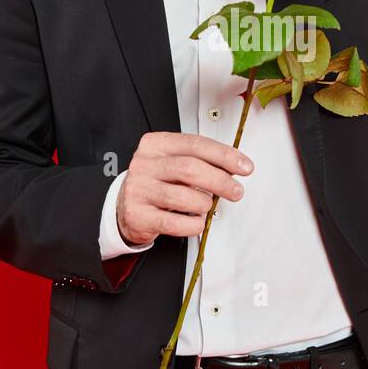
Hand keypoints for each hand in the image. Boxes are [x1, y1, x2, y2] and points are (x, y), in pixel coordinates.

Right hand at [116, 131, 253, 245]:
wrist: (124, 206)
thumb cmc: (156, 182)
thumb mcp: (172, 162)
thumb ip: (198, 161)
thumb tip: (233, 167)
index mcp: (155, 144)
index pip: (195, 144)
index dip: (224, 155)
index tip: (244, 166)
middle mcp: (145, 164)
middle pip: (190, 168)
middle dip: (220, 180)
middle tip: (236, 190)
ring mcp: (139, 189)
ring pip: (183, 196)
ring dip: (205, 203)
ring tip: (209, 206)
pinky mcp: (138, 214)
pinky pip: (173, 221)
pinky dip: (193, 224)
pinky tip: (198, 221)